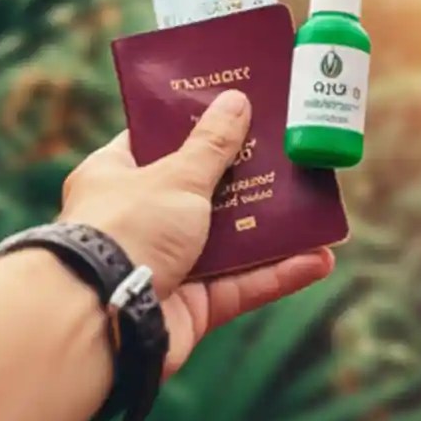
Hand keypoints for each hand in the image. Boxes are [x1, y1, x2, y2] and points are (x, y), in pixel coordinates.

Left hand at [59, 90, 334, 373]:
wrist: (101, 319)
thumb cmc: (127, 230)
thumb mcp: (176, 176)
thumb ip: (212, 145)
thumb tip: (236, 101)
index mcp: (115, 177)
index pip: (153, 143)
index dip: (192, 127)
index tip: (232, 111)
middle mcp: (138, 220)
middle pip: (201, 194)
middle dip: (245, 181)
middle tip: (289, 156)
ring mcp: (165, 265)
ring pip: (228, 243)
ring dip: (272, 231)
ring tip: (316, 208)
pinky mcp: (189, 308)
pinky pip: (241, 286)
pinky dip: (278, 274)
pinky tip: (319, 260)